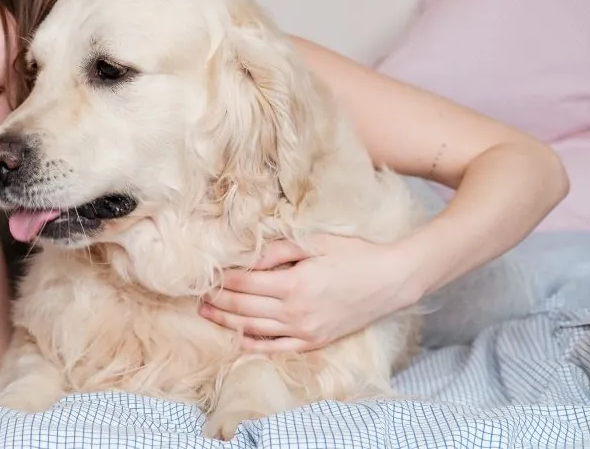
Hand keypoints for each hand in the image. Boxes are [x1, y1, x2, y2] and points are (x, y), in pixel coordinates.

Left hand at [198, 234, 419, 352]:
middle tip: (197, 294)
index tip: (205, 274)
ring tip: (206, 314)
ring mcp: (305, 330)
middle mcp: (295, 311)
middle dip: (216, 300)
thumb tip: (247, 258)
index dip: (221, 279)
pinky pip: (275, 347)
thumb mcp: (315, 242)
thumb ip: (278, 250)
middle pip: (242, 308)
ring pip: (253, 329)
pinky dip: (252, 344)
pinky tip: (236, 338)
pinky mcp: (314, 341)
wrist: (391, 280)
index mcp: (293, 283)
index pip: (243, 283)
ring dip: (226, 322)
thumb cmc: (354, 254)